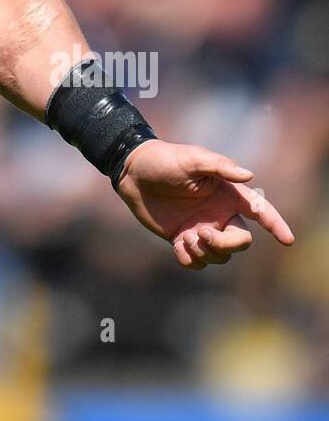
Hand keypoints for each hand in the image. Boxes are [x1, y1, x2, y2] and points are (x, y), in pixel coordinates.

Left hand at [114, 140, 294, 268]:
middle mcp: (219, 214)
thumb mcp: (192, 158)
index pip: (259, 211)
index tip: (287, 240)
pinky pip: (196, 263)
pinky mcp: (182, 239)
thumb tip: (249, 176)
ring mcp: (201, 228)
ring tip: (186, 236)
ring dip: (205, 252)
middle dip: (226, 245)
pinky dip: (190, 260)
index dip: (276, 225)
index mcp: (227, 194)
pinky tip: (178, 245)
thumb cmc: (165, 160)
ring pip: (220, 256)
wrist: (133, 172)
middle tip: (202, 234)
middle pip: (240, 242)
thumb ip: (220, 166)